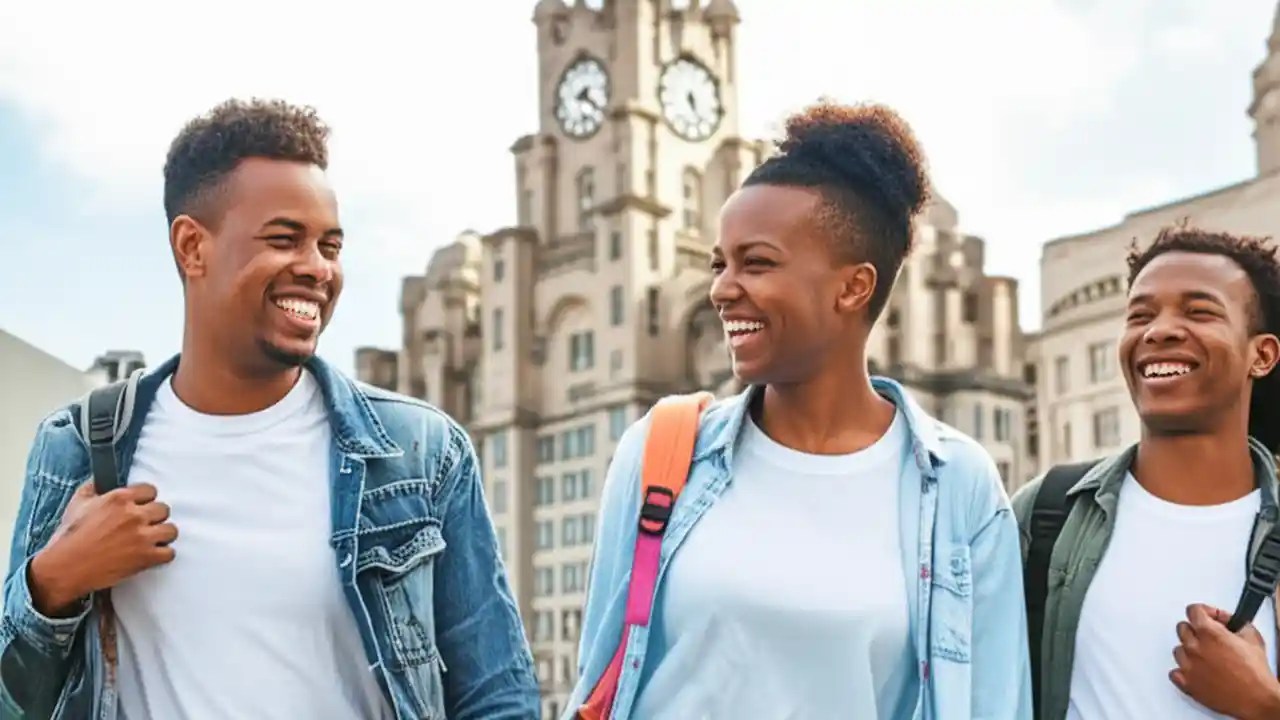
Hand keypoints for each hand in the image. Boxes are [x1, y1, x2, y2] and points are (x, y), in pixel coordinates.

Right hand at [28, 482, 177, 615]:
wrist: (65, 568)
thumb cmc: (68, 538)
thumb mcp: (77, 504)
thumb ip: (92, 488)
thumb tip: (99, 480)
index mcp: (119, 499)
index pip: (150, 490)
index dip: (145, 499)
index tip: (141, 506)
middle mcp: (134, 515)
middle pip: (163, 509)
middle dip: (154, 517)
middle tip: (144, 525)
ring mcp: (142, 537)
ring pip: (171, 530)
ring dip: (163, 535)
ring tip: (152, 539)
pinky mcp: (145, 557)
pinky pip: (169, 553)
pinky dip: (163, 555)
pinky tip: (152, 555)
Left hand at [1171, 603, 1279, 719]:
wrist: (1257, 699)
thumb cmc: (1255, 673)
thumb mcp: (1251, 636)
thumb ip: (1232, 621)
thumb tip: (1222, 618)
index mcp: (1209, 633)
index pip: (1193, 610)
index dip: (1203, 612)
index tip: (1208, 617)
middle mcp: (1194, 647)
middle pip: (1182, 628)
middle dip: (1196, 630)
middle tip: (1209, 638)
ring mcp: (1188, 665)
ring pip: (1178, 650)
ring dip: (1190, 651)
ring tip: (1208, 658)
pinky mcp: (1186, 682)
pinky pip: (1175, 672)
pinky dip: (1184, 671)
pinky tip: (1197, 672)